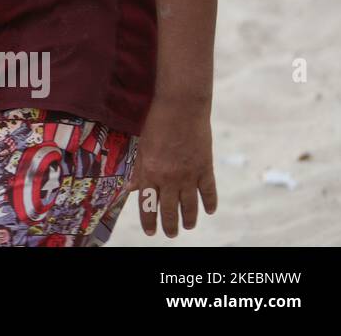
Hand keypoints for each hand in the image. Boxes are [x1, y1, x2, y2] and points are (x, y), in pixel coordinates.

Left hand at [131, 97, 216, 237]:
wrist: (182, 107)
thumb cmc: (156, 122)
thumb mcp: (142, 146)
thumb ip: (138, 170)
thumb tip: (130, 189)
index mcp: (150, 172)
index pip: (148, 204)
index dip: (148, 220)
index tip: (150, 231)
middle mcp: (170, 178)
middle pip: (169, 209)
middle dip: (169, 224)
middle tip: (170, 234)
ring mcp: (190, 175)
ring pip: (189, 205)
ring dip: (188, 219)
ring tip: (187, 226)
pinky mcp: (206, 168)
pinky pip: (209, 191)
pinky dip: (209, 202)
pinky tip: (209, 211)